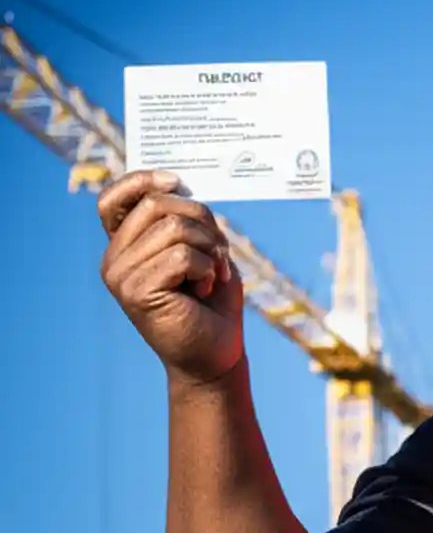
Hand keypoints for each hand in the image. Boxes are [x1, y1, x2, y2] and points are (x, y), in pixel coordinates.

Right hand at [98, 170, 244, 383]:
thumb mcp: (203, 250)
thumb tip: (177, 186)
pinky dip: (207, 267)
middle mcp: (115, 259)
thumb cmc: (213, 301)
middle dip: (202, 219)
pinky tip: (207, 287)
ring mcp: (121, 276)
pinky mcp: (137, 293)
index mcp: (126, 246)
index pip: (113, 199)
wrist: (217, 353)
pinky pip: (181, 256)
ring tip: (214, 273)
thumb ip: (185, 221)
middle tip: (219, 249)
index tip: (178, 182)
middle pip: (156, 204)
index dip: (142, 180)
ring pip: (174, 228)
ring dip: (209, 247)